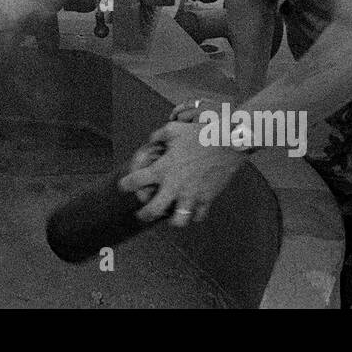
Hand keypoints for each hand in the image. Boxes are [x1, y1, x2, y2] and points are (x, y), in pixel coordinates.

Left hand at [119, 121, 242, 226]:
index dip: (125, 185)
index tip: (123, 186)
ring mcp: (192, 195)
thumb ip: (158, 136)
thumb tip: (151, 141)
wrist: (228, 142)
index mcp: (163, 168)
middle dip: (143, 215)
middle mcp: (175, 185)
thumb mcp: (173, 129)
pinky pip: (198, 216)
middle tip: (141, 214)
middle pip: (153, 211)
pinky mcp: (207, 198)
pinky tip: (190, 209)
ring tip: (169, 215)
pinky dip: (193, 215)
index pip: (135, 181)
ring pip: (177, 221)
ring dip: (171, 220)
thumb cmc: (199, 133)